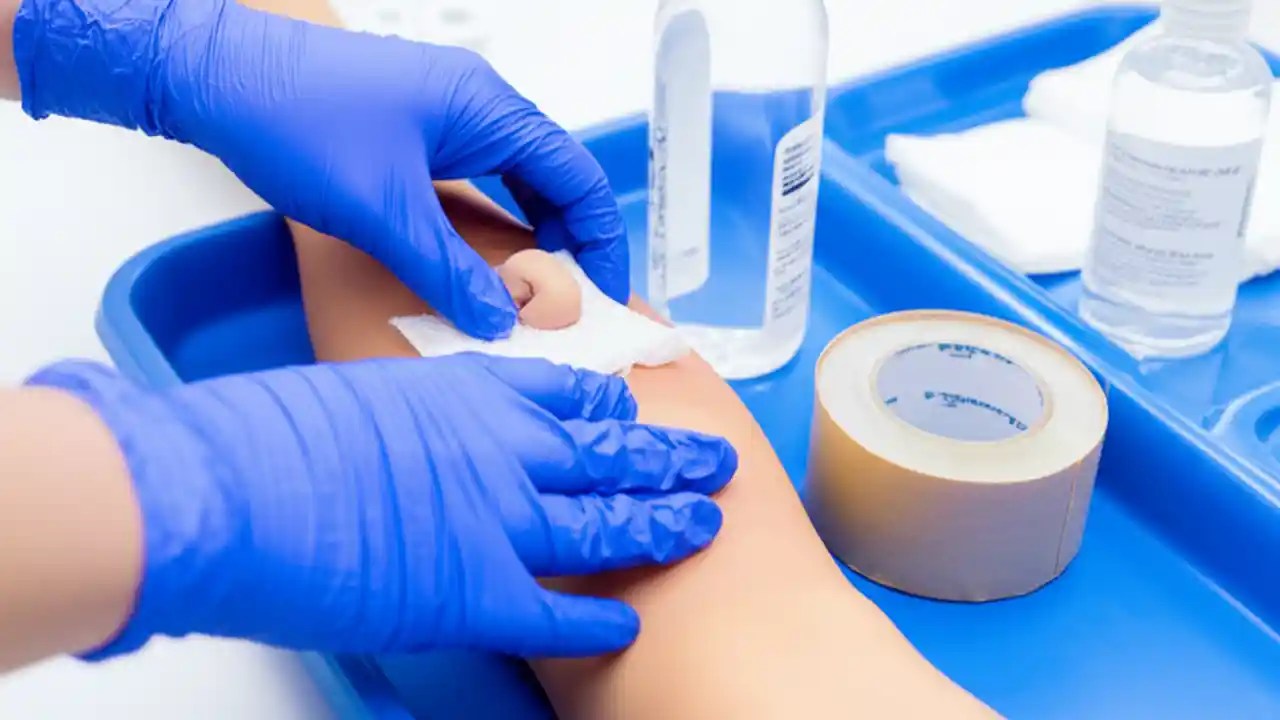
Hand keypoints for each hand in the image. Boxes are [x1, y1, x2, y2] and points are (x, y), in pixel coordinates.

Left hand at [14, 0, 629, 338]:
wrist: (214, 75)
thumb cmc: (294, 117)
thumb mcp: (381, 212)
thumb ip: (447, 271)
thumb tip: (497, 317)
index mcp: (488, 110)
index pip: (575, 179)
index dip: (599, 240)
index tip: (603, 291)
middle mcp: (476, 104)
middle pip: (553, 176)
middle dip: (568, 239)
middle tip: (568, 298)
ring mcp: (444, 111)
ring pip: (513, 176)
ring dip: (528, 229)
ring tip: (528, 285)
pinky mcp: (412, 125)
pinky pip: (475, 174)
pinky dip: (488, 216)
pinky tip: (473, 253)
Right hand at [30, 356, 735, 658]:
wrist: (231, 491)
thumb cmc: (272, 436)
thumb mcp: (363, 390)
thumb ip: (420, 408)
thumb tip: (427, 428)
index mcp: (474, 392)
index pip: (571, 388)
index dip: (618, 398)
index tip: (646, 400)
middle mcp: (506, 450)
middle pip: (612, 452)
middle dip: (671, 454)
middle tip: (717, 458)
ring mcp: (501, 521)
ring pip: (608, 522)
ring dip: (662, 523)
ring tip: (704, 523)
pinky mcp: (480, 593)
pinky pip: (562, 611)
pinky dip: (601, 620)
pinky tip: (630, 623)